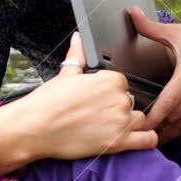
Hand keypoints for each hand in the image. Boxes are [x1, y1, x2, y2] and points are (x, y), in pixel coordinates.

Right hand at [0, 31, 158, 162]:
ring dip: (131, 124)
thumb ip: (78, 55)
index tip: (99, 101)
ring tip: (112, 129)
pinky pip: (148, 140)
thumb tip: (78, 38)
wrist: (33, 128)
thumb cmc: (46, 102)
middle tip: (99, 117)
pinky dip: (147, 140)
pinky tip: (137, 139)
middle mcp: (119, 98)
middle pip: (131, 102)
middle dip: (119, 109)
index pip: (123, 85)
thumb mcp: (65, 74)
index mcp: (110, 79)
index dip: (112, 93)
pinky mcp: (118, 142)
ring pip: (140, 120)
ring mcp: (120, 121)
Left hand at [130, 6, 180, 141]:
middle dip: (161, 127)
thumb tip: (131, 12)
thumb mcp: (177, 32)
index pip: (167, 104)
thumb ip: (151, 27)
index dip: (153, 119)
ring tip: (163, 132)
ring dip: (176, 130)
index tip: (141, 126)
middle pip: (177, 117)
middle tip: (148, 133)